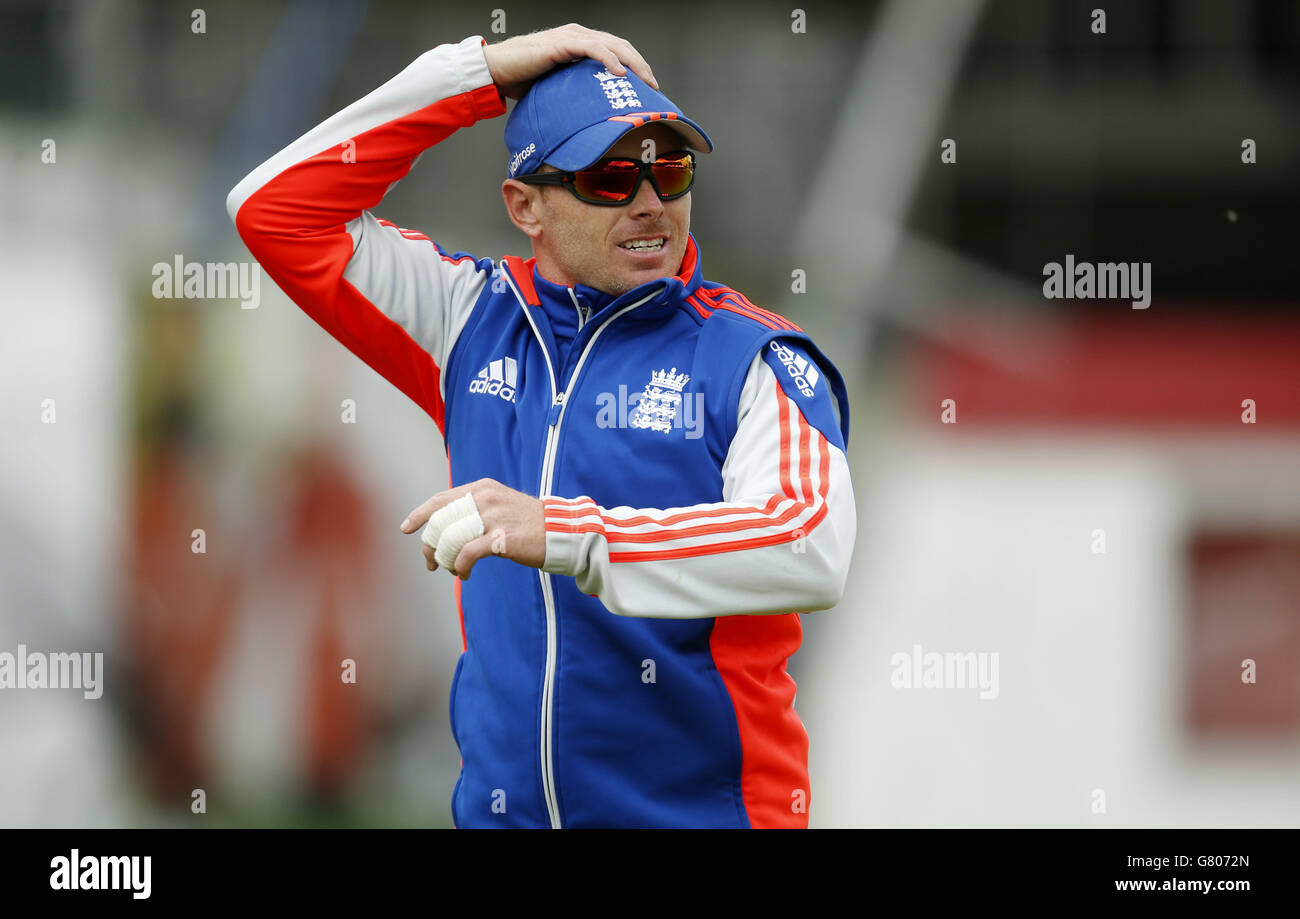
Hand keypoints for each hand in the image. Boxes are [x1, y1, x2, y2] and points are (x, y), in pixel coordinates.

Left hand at [399, 478, 545, 578]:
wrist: (561, 531)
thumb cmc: (529, 523)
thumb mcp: (500, 504)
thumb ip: (474, 509)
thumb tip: (446, 527)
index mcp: (481, 488)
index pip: (440, 499)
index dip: (420, 514)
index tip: (406, 528)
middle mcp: (484, 499)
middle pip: (440, 522)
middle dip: (430, 546)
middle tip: (432, 562)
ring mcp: (492, 518)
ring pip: (449, 539)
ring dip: (444, 559)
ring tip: (452, 569)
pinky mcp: (501, 539)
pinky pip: (466, 554)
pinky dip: (459, 567)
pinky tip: (464, 574)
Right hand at [483, 23, 657, 100]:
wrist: (497, 72)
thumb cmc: (522, 81)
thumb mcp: (557, 89)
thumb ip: (575, 94)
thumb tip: (590, 119)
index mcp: (579, 43)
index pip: (616, 50)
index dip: (635, 65)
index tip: (647, 87)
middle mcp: (578, 35)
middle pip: (620, 46)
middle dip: (640, 65)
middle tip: (653, 86)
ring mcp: (571, 37)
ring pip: (612, 45)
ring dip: (632, 63)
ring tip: (644, 81)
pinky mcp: (562, 43)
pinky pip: (593, 48)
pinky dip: (609, 58)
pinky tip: (620, 72)